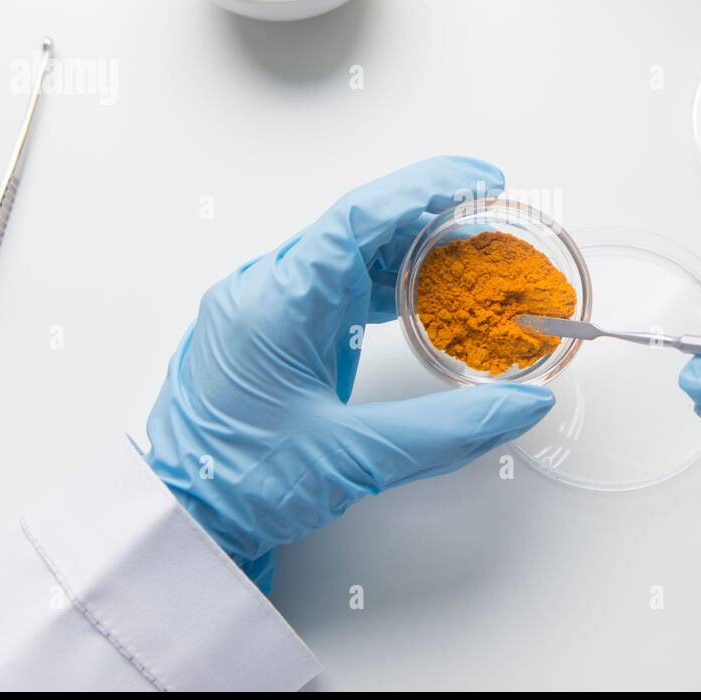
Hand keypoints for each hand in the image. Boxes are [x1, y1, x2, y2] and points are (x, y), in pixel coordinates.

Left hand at [146, 157, 554, 590]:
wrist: (179, 520)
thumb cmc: (238, 485)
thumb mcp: (354, 458)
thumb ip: (448, 429)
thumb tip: (521, 404)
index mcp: (276, 304)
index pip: (359, 217)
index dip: (424, 187)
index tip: (477, 179)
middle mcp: (261, 292)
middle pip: (355, 227)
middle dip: (426, 216)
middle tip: (488, 218)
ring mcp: (257, 308)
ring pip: (342, 255)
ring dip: (404, 250)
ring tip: (465, 255)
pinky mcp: (263, 330)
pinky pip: (327, 285)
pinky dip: (376, 282)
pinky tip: (415, 297)